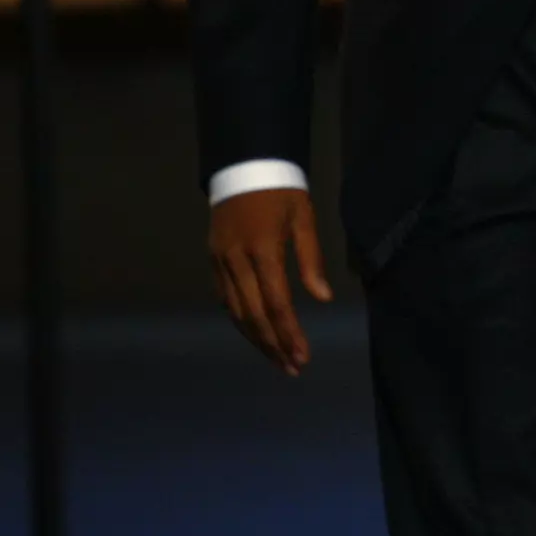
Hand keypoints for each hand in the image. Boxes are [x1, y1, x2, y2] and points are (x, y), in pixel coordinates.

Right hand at [209, 186, 331, 374]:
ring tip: (277, 360)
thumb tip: (323, 298)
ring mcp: (220, 262)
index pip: (277, 303)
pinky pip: (226, 298)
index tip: (303, 357)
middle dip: (273, 345)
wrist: (243, 167)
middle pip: (253, 315)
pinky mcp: (213, 261)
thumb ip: (312, 259)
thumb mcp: (304, 218)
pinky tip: (255, 334)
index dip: (289, 334)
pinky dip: (240, 320)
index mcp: (262, 250)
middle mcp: (236, 261)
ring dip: (256, 339)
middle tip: (292, 368)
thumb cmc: (281, 192)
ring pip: (236, 311)